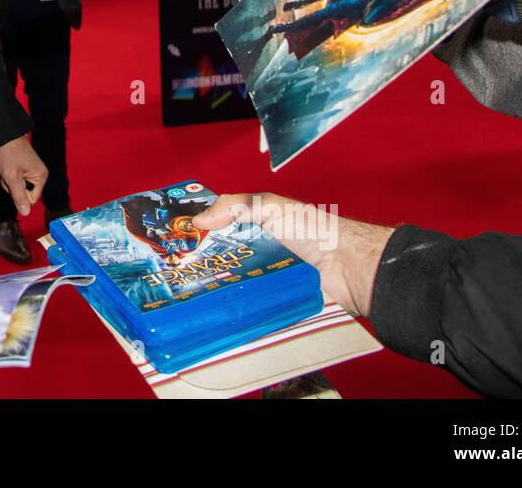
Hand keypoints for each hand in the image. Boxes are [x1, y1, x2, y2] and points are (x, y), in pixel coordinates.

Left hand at [0, 135, 47, 216]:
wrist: (4, 135)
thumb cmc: (8, 153)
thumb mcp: (12, 177)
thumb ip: (19, 196)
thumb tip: (25, 213)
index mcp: (41, 177)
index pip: (31, 200)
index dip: (18, 194)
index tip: (12, 181)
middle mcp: (40, 175)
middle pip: (25, 194)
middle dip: (13, 187)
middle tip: (9, 174)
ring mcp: (33, 171)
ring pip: (20, 187)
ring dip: (10, 182)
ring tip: (7, 169)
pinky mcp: (26, 168)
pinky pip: (18, 180)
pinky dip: (10, 176)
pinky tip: (8, 167)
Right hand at [191, 193, 394, 317]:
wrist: (347, 268)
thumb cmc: (314, 231)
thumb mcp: (271, 207)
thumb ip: (235, 206)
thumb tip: (198, 221)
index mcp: (255, 229)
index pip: (220, 232)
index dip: (198, 237)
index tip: (173, 244)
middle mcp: (258, 256)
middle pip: (221, 263)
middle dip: (200, 270)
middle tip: (175, 277)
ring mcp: (266, 282)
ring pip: (232, 289)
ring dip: (216, 294)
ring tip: (188, 300)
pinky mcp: (275, 306)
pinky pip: (250, 310)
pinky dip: (237, 312)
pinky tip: (217, 314)